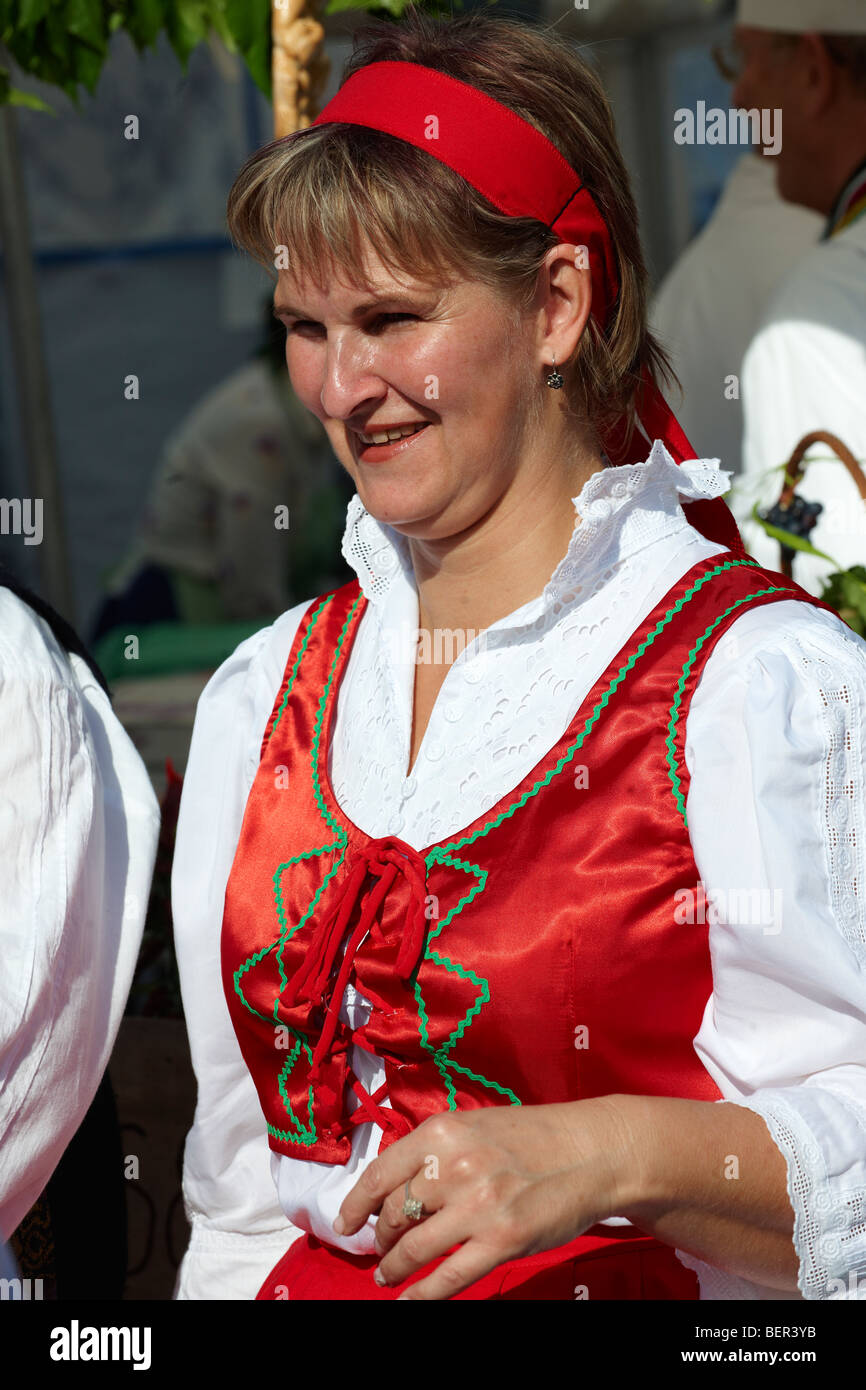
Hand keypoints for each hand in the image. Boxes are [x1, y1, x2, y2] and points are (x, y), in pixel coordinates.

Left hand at [333, 1096, 633, 1299]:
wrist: (592, 1151)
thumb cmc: (534, 1137)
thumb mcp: (476, 1126)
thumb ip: (436, 1148)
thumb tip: (395, 1183)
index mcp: (443, 1132)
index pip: (380, 1174)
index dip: (354, 1205)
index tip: (344, 1224)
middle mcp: (454, 1166)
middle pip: (394, 1213)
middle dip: (381, 1238)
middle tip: (380, 1248)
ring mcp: (478, 1206)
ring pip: (414, 1248)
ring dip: (393, 1267)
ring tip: (388, 1276)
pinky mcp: (503, 1240)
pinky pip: (450, 1277)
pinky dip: (423, 1295)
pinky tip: (409, 1302)